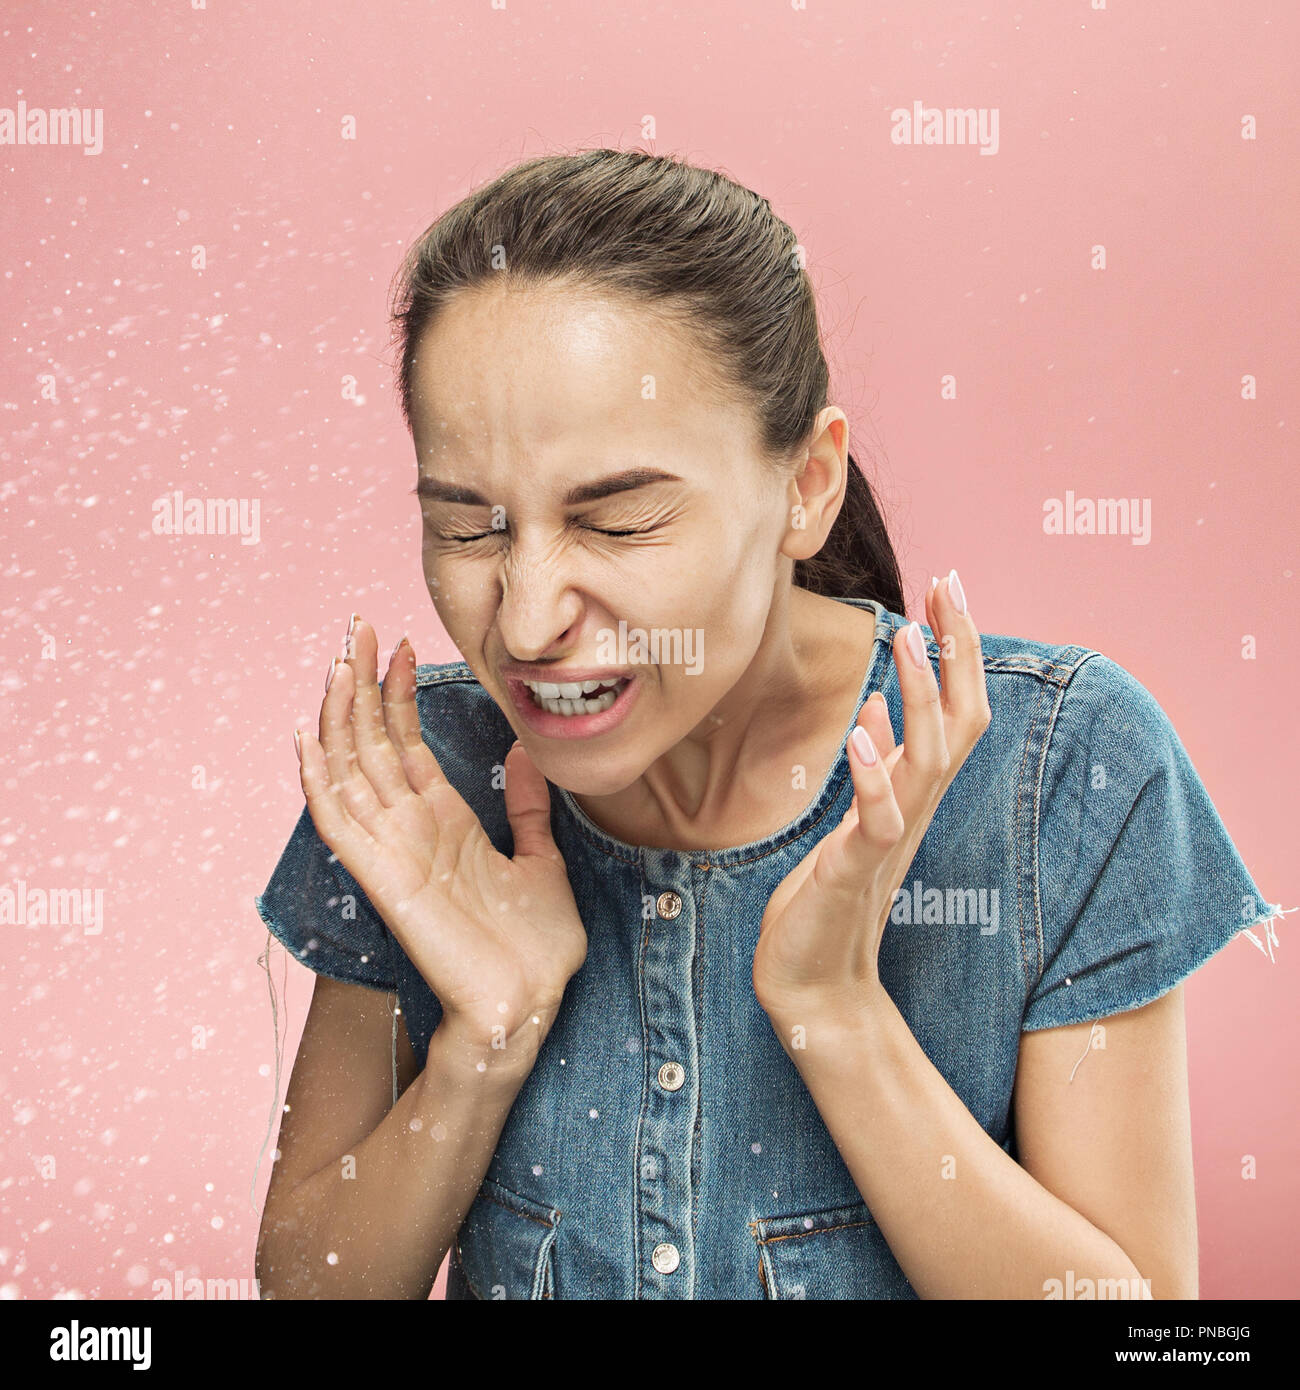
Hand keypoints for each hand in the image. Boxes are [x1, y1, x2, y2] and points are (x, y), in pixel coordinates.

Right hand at [294, 616, 587, 1055]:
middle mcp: (410, 829)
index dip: (397, 694)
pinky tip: (307, 734)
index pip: (405, 743)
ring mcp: (392, 851)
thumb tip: (524, 751)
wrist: (528, 1003)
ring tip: (336, 659)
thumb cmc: (535, 945)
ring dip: (338, 714)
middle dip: (362, 683)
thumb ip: (526, 808)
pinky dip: (318, 777)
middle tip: (355, 626)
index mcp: (444, 822)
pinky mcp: (382, 877)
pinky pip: (338, 819)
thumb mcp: (541, 859)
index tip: (398, 644)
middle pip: (371, 742)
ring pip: (349, 768)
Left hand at [751, 572, 991, 1020]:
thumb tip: (877, 707)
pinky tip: (860, 735)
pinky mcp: (856, 872)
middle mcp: (914, 809)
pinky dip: (874, 779)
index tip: (951, 587)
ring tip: (910, 639)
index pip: (953, 708)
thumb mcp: (854, 817)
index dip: (957, 649)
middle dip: (958, 652)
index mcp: (913, 793)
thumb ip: (875, 764)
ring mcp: (889, 839)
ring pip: (928, 762)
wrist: (816, 980)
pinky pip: (878, 822)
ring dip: (921, 700)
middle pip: (960, 721)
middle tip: (951, 585)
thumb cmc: (831, 895)